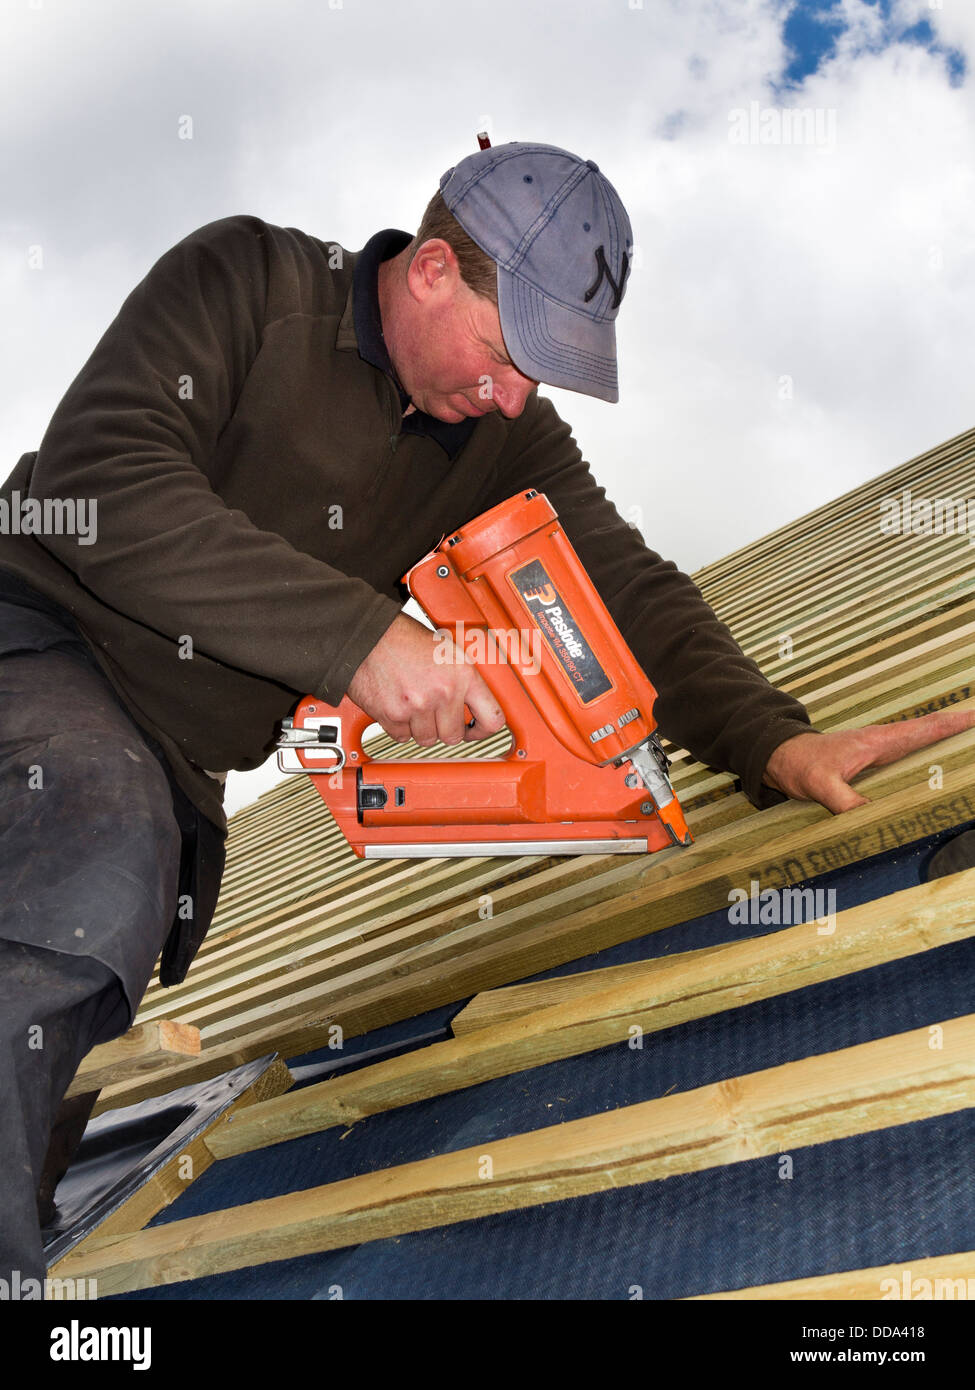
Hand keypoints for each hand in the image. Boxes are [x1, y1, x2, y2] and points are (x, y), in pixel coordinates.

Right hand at [346, 613, 505, 746]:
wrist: (365, 636)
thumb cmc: (402, 639)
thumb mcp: (445, 650)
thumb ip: (462, 680)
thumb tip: (475, 706)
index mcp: (463, 674)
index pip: (491, 719)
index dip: (483, 730)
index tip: (475, 730)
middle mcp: (443, 692)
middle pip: (453, 737)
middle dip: (444, 729)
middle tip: (435, 715)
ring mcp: (417, 706)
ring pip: (427, 739)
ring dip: (420, 728)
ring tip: (413, 705)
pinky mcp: (393, 716)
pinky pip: (402, 737)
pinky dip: (399, 727)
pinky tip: (397, 706)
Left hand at [762, 709, 974, 813]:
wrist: (781, 757)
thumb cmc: (801, 765)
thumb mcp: (821, 785)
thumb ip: (846, 802)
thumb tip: (872, 820)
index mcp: (879, 742)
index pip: (925, 729)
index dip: (955, 723)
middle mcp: (885, 743)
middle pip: (932, 733)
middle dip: (960, 730)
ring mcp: (880, 752)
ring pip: (922, 745)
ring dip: (946, 743)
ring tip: (970, 749)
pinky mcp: (874, 764)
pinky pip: (908, 759)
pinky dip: (927, 760)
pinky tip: (937, 770)